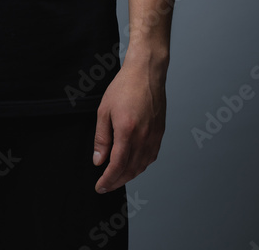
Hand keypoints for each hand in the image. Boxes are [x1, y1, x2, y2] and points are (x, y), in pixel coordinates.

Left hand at [92, 58, 166, 193]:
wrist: (146, 72)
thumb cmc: (124, 87)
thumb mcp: (104, 110)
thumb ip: (101, 138)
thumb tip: (98, 161)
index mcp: (127, 131)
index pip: (117, 166)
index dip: (108, 180)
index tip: (100, 186)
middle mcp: (143, 137)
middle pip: (131, 170)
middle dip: (117, 182)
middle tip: (106, 185)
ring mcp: (154, 136)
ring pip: (142, 166)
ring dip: (129, 176)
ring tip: (117, 177)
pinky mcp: (160, 133)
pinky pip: (151, 156)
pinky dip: (141, 166)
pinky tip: (133, 165)